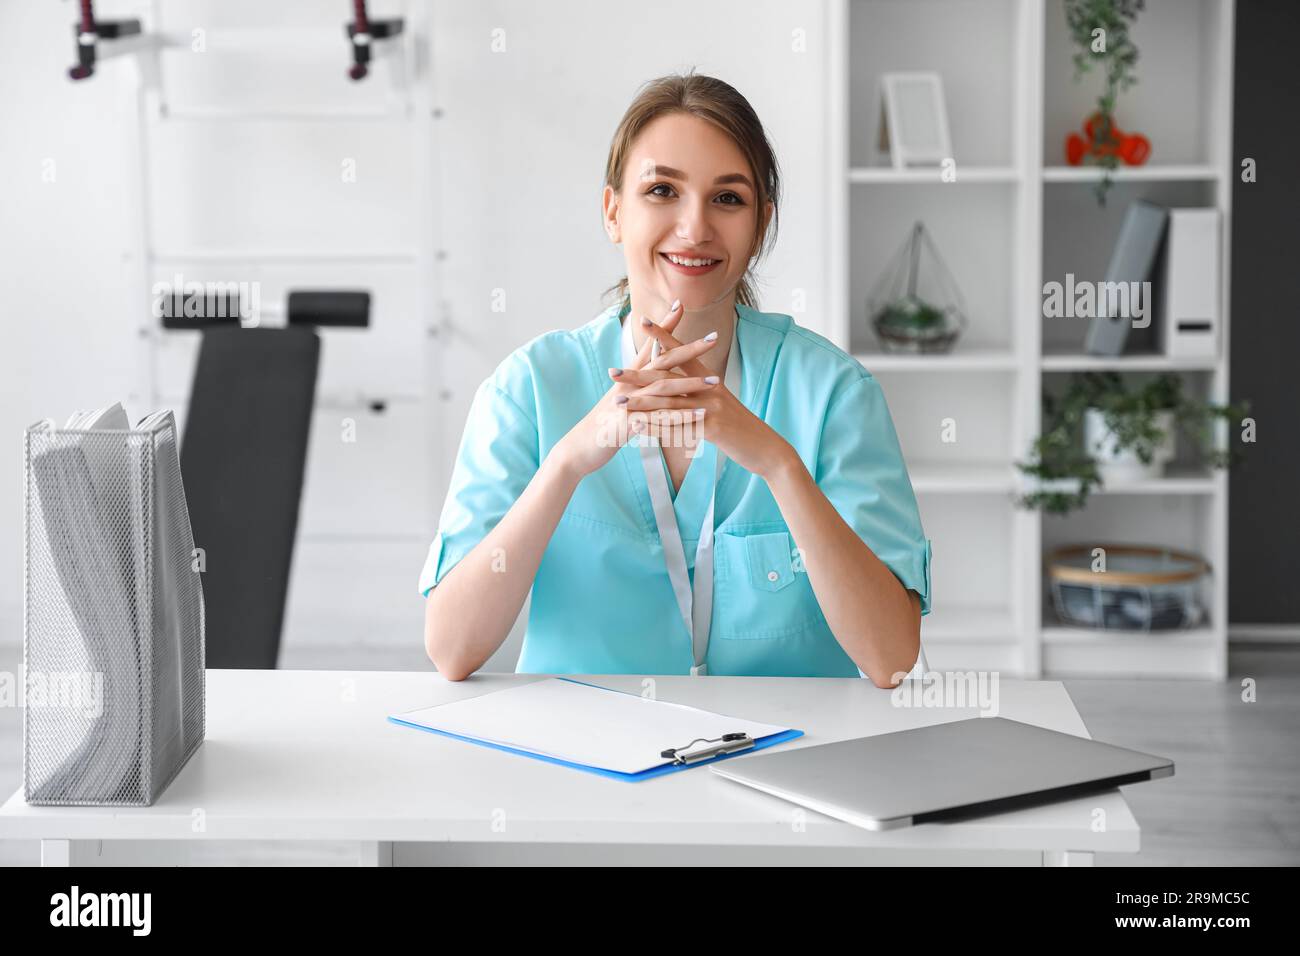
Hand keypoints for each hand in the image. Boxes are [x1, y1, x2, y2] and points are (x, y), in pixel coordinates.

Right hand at [552, 300, 713, 477]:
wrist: (579, 448)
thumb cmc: (604, 424)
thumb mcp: (621, 399)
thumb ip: (637, 384)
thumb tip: (651, 372)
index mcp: (629, 377)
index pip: (650, 346)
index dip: (664, 325)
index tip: (680, 305)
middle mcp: (629, 385)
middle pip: (661, 361)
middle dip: (689, 349)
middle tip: (714, 337)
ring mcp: (628, 403)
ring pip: (663, 388)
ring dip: (690, 384)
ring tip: (715, 380)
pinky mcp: (629, 424)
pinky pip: (660, 419)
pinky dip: (681, 417)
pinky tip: (700, 416)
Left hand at [627, 315, 795, 479]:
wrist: (767, 449)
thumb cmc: (741, 428)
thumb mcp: (723, 403)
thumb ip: (703, 390)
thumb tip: (685, 381)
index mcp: (711, 380)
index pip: (683, 352)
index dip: (664, 336)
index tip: (644, 322)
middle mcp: (711, 389)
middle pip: (669, 378)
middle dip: (638, 374)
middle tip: (612, 371)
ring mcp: (712, 408)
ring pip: (670, 403)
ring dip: (641, 404)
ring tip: (617, 402)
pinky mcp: (714, 429)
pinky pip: (679, 427)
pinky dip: (657, 428)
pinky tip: (638, 428)